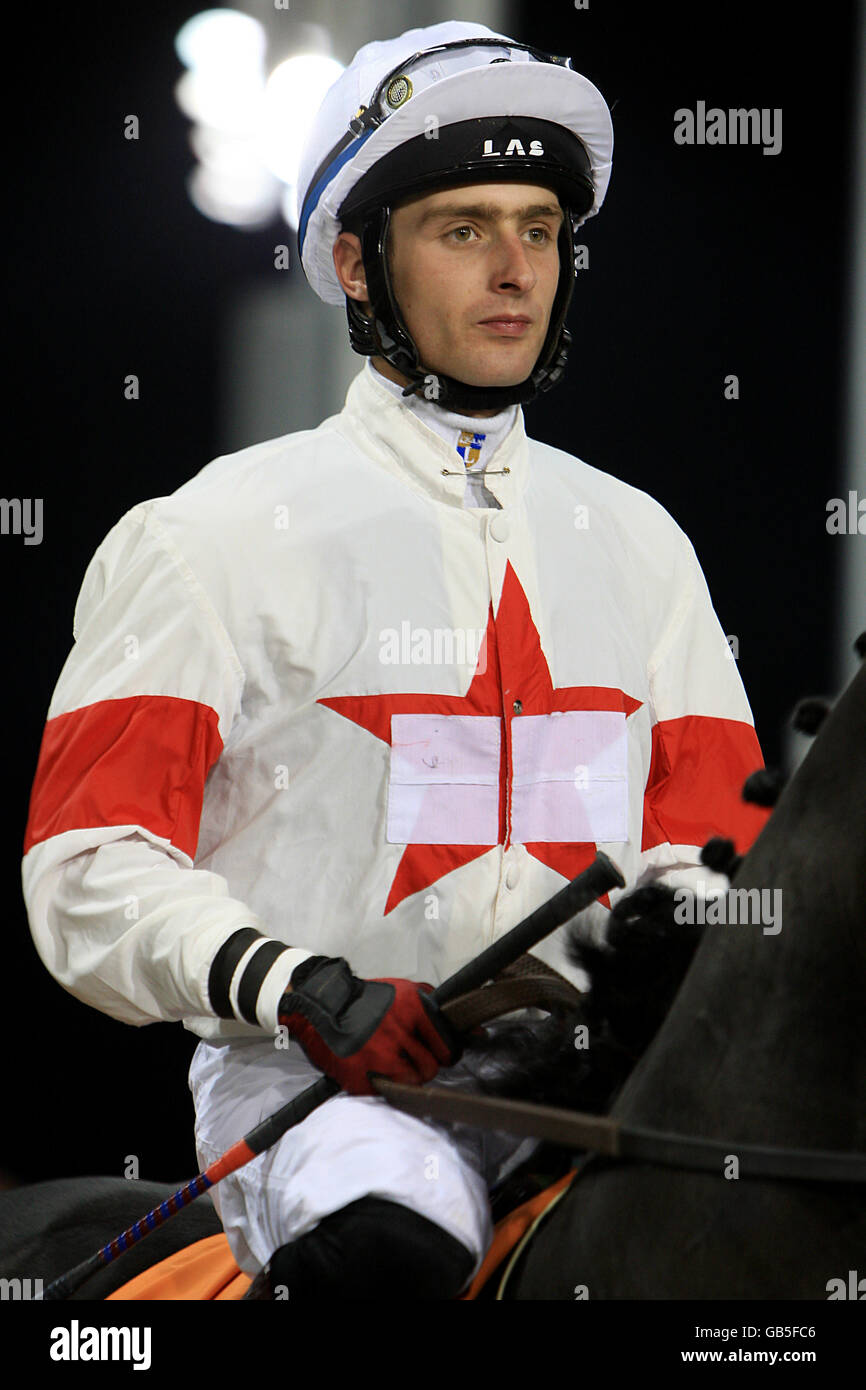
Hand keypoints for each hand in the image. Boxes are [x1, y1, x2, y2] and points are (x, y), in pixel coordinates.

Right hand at [277, 956, 462, 1095]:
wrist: (320, 1007)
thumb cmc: (365, 1001)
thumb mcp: (402, 991)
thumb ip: (436, 1008)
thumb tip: (477, 1031)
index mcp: (413, 1007)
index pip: (447, 1045)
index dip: (445, 1054)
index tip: (440, 1055)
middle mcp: (399, 1030)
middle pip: (431, 1067)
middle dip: (424, 1067)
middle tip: (410, 1059)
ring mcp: (380, 1054)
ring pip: (414, 1082)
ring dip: (407, 1078)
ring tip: (392, 1064)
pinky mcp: (363, 1075)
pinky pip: (388, 1091)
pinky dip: (385, 1085)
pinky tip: (375, 1071)